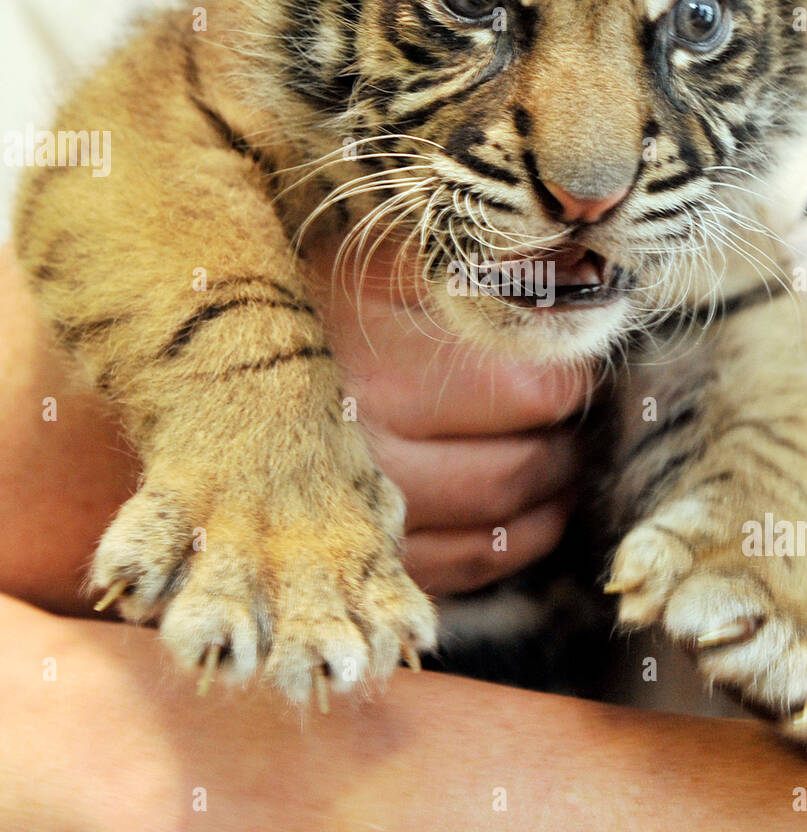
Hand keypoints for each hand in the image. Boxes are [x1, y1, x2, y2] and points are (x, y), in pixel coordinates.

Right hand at [303, 235, 590, 595]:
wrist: (209, 385)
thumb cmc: (308, 313)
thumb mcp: (377, 269)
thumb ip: (468, 269)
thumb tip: (571, 272)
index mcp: (380, 361)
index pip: (532, 388)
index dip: (571, 370)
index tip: (572, 351)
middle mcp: (369, 447)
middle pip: (523, 462)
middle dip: (564, 432)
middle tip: (565, 401)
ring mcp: (366, 513)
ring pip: (503, 517)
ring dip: (551, 485)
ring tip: (552, 445)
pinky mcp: (371, 558)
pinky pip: (476, 563)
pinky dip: (518, 534)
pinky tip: (525, 500)